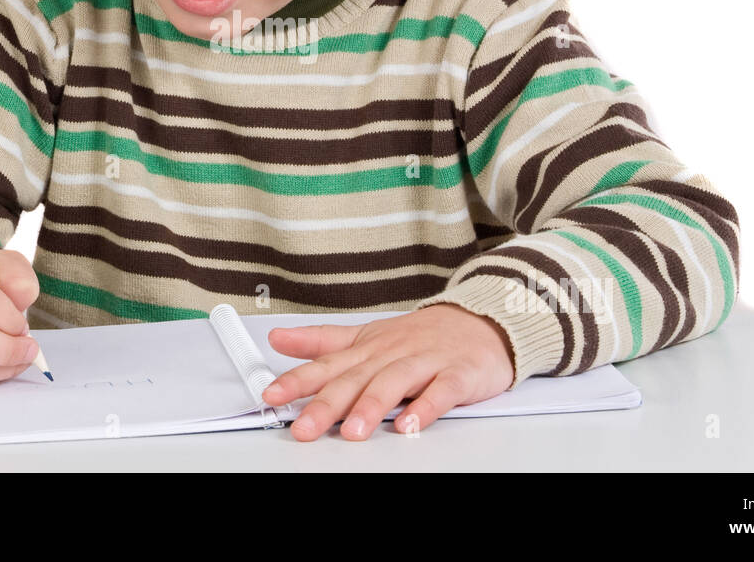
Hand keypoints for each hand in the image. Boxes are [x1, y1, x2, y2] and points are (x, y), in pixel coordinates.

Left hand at [260, 304, 516, 440]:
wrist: (482, 321)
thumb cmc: (422, 336)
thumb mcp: (367, 335)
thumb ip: (322, 342)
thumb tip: (278, 338)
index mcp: (368, 348)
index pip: (327, 364)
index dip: (298, 379)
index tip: (272, 395)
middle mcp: (392, 353)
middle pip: (356, 378)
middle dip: (328, 404)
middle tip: (304, 427)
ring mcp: (426, 362)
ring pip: (395, 382)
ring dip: (373, 406)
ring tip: (353, 431)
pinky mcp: (458, 374)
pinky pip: (442, 391)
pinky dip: (426, 407)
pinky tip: (410, 425)